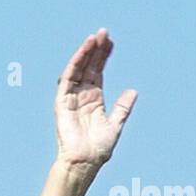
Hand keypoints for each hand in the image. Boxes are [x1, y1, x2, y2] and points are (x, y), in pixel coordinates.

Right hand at [53, 29, 136, 178]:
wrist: (84, 162)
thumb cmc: (98, 149)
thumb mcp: (115, 125)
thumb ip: (123, 108)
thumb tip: (133, 91)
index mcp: (94, 100)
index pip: (98, 72)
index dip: (104, 57)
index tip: (111, 42)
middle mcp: (81, 96)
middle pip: (88, 67)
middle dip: (95, 50)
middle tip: (104, 33)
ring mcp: (71, 98)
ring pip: (78, 69)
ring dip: (85, 52)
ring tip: (95, 36)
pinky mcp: (62, 102)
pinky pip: (68, 78)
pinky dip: (75, 63)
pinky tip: (84, 50)